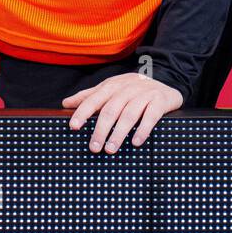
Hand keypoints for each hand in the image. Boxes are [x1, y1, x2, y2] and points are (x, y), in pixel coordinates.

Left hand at [63, 73, 183, 152]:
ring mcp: (144, 94)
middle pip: (110, 110)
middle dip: (100, 130)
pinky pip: (151, 116)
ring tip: (110, 149)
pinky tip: (135, 142)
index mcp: (113, 86)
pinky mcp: (160, 101)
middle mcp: (127, 88)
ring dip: (118, 133)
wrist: (165, 83)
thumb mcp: (111, 89)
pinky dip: (143, 130)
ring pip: (129, 114)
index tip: (73, 126)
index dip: (83, 112)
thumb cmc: (133, 90)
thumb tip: (65, 103)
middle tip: (94, 148)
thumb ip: (89, 96)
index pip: (94, 99)